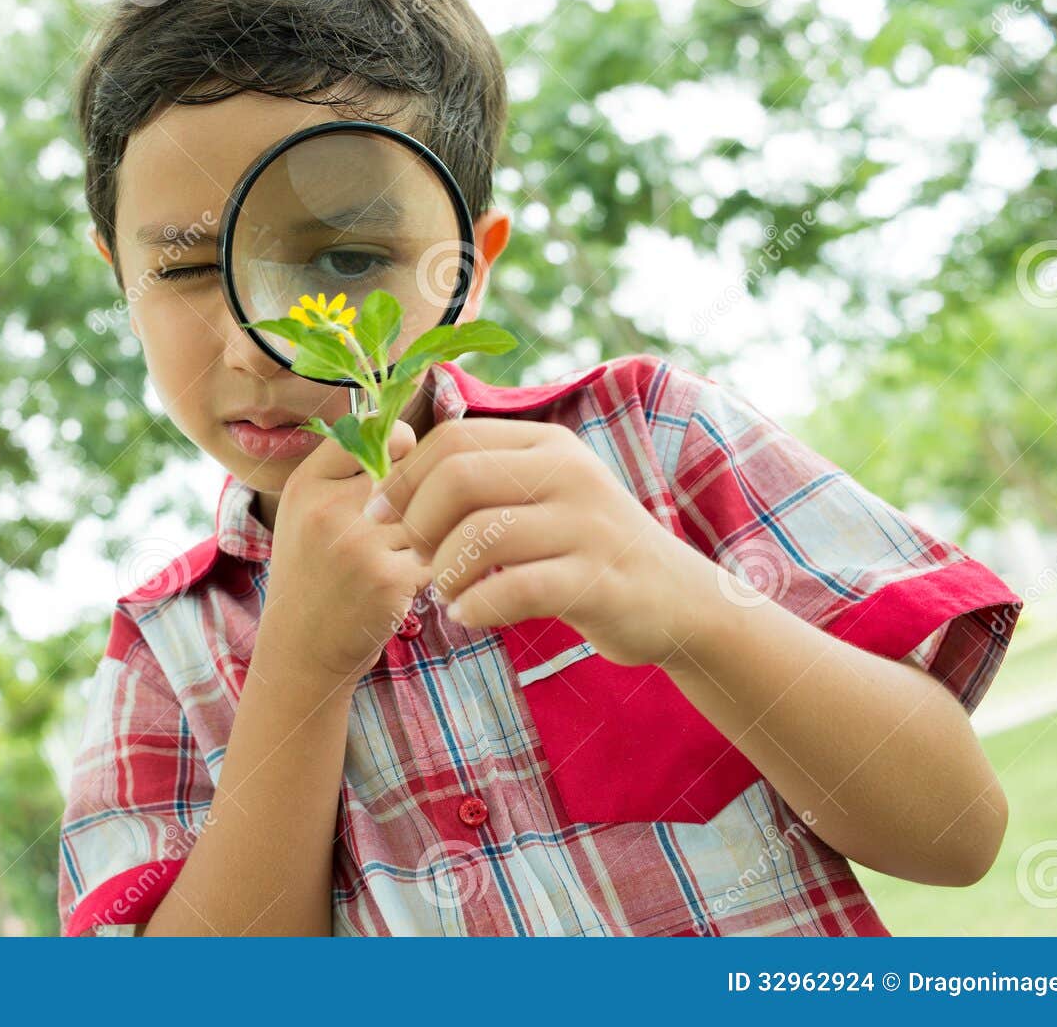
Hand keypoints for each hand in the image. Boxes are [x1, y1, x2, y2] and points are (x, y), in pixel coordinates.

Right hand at [261, 419, 429, 684]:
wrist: (301, 647)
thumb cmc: (313, 572)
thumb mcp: (306, 510)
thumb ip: (345, 470)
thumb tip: (410, 433)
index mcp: (306, 484)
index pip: (370, 433)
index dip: (400, 442)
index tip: (405, 463)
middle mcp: (327, 510)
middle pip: (409, 471)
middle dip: (421, 491)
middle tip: (410, 516)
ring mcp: (358, 546)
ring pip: (429, 512)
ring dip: (431, 529)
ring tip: (407, 550)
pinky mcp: (388, 581)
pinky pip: (437, 552)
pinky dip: (434, 564)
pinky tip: (411, 578)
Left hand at [364, 417, 711, 666]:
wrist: (677, 599)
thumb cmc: (585, 549)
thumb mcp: (541, 496)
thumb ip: (483, 480)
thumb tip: (391, 477)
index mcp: (547, 444)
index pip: (454, 439)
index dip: (403, 477)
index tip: (380, 514)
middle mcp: (569, 473)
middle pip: (460, 476)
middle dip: (418, 522)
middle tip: (415, 559)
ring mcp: (587, 525)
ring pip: (482, 533)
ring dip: (445, 571)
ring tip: (444, 593)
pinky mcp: (598, 580)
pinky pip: (515, 587)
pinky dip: (477, 606)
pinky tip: (469, 616)